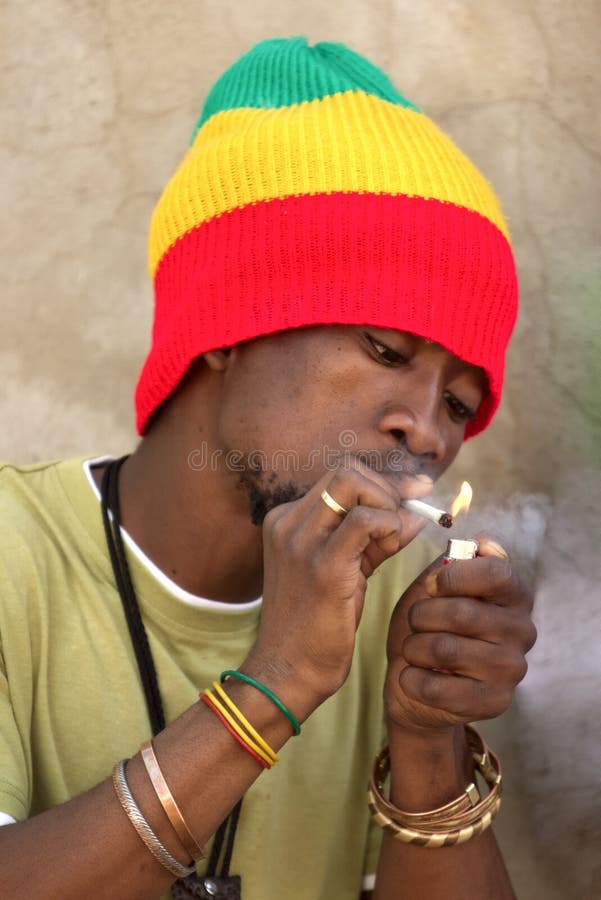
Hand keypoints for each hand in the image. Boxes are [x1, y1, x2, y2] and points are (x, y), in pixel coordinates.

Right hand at [245, 462, 431, 716]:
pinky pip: (365, 520)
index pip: (340, 476)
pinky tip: (391, 549)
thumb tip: (415, 510)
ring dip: (387, 504)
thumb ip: (375, 538)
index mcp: (286, 520)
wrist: (287, 672)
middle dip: (388, 487)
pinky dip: (389, 526)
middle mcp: (288, 523)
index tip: (415, 491)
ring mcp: (301, 541)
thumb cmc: (317, 626)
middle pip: (346, 470)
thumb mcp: (343, 570)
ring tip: (393, 542)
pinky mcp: (322, 566)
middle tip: (409, 516)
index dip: (384, 480)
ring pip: (353, 482)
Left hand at [384, 533, 536, 733]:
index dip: (454, 576)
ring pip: (446, 649)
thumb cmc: (427, 625)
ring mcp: (512, 669)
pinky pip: (438, 687)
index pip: (496, 572)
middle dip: (422, 616)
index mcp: (514, 594)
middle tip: (415, 623)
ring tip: (413, 650)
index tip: (432, 586)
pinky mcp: (494, 702)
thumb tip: (483, 543)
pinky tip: (412, 675)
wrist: (413, 680)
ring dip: (414, 648)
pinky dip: (412, 679)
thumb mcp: (433, 587)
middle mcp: (523, 630)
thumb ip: (452, 562)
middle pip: (463, 613)